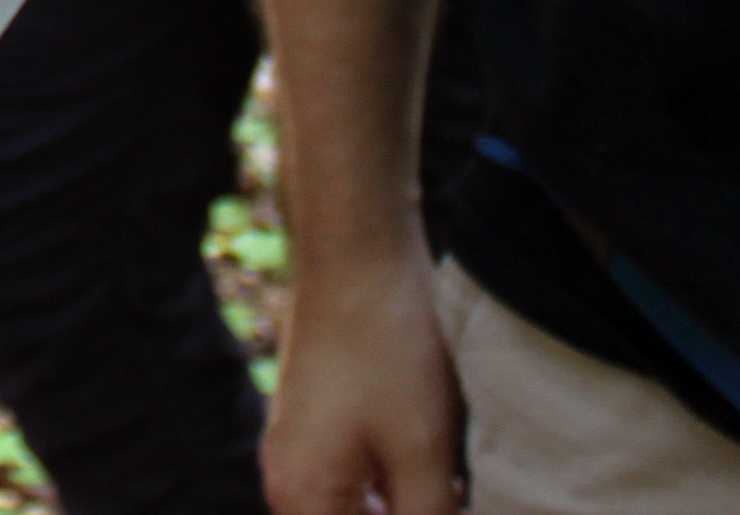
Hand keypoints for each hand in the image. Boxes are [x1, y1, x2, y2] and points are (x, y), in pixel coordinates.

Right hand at [261, 239, 461, 514]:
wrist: (355, 250)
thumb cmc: (387, 346)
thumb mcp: (422, 450)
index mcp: (302, 499)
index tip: (442, 503)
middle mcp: (286, 481)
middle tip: (453, 494)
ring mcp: (295, 448)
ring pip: (354, 508)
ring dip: (400, 506)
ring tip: (450, 484)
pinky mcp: (310, 422)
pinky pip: (350, 478)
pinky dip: (390, 483)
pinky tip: (432, 465)